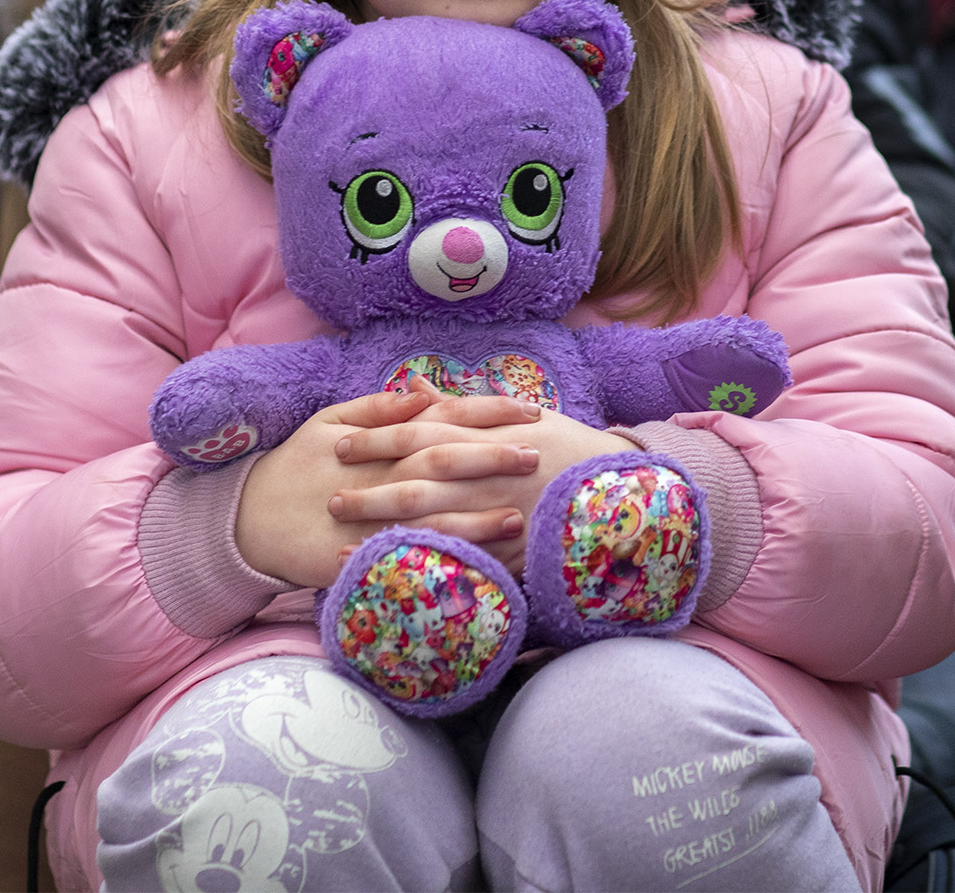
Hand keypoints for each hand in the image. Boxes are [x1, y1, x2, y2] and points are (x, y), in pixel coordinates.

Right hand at [231, 382, 544, 587]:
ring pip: (430, 519)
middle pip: (443, 463)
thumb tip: (424, 389)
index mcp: (380, 441)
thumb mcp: (331, 422)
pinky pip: (402, 563)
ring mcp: (369, 521)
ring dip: (475, 519)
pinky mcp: (357, 559)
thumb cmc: (298, 464)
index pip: (443, 419)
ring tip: (519, 519)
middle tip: (538, 456)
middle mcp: (380, 477)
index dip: (488, 414)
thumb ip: (379, 408)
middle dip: (492, 459)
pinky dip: (434, 565)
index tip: (531, 410)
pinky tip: (471, 570)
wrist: (248, 519)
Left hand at [333, 403, 638, 575]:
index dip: (379, 438)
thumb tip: (414, 387)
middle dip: (372, 487)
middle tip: (331, 496)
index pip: (424, 432)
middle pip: (420, 478)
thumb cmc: (569, 448)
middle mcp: (491, 473)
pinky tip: (387, 567)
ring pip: (433, 520)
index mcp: (491, 436)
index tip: (340, 444)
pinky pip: (459, 556)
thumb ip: (465, 406)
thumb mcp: (522, 416)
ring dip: (385, 526)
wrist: (623, 489)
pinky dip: (420, 561)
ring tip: (342, 534)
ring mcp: (501, 512)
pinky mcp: (512, 548)